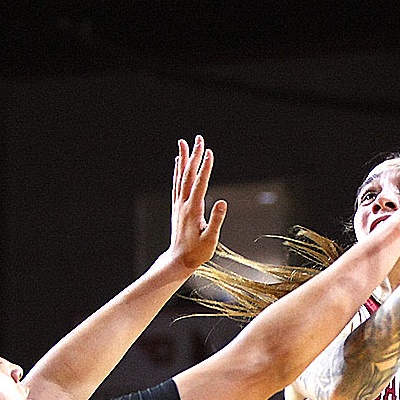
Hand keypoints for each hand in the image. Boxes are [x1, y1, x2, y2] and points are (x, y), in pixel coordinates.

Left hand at [168, 135, 227, 272]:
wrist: (179, 260)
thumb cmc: (197, 252)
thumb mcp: (210, 239)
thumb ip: (216, 220)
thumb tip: (223, 202)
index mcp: (193, 210)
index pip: (200, 184)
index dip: (205, 168)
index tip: (209, 152)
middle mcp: (183, 204)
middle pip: (188, 175)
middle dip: (194, 156)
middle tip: (199, 139)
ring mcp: (178, 205)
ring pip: (180, 177)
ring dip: (183, 159)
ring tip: (184, 142)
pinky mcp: (177, 207)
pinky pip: (176, 185)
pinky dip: (177, 171)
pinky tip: (178, 162)